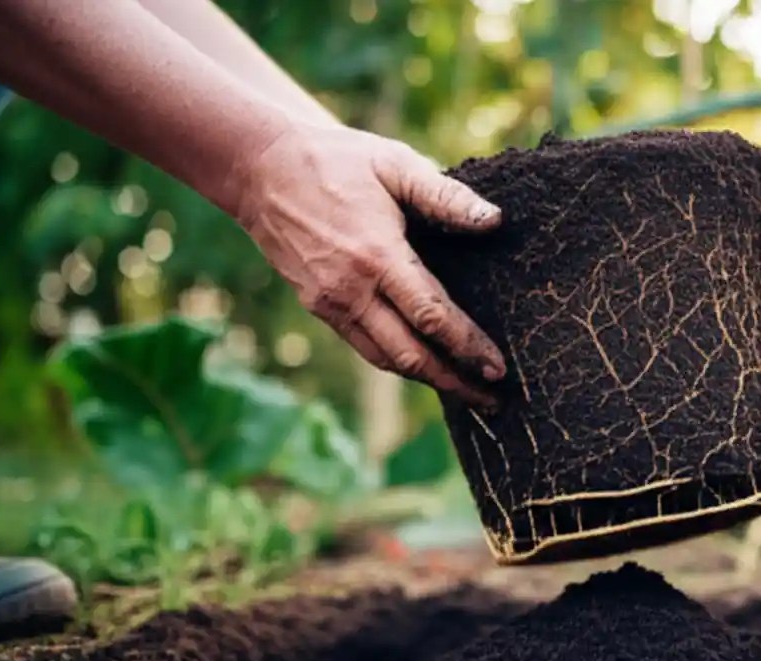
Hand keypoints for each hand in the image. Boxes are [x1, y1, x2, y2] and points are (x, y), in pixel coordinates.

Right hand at [228, 122, 506, 407]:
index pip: (432, 316)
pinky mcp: (318, 307)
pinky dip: (398, 361)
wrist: (261, 169)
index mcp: (377, 257)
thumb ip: (445, 196)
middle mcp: (351, 290)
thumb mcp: (395, 164)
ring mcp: (330, 303)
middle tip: (494, 400)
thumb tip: (494, 221)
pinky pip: (365, 346)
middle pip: (410, 356)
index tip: (499, 369)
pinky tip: (426, 364)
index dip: (468, 346)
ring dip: (428, 379)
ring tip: (466, 391)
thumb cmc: (337, 160)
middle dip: (455, 382)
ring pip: (386, 359)